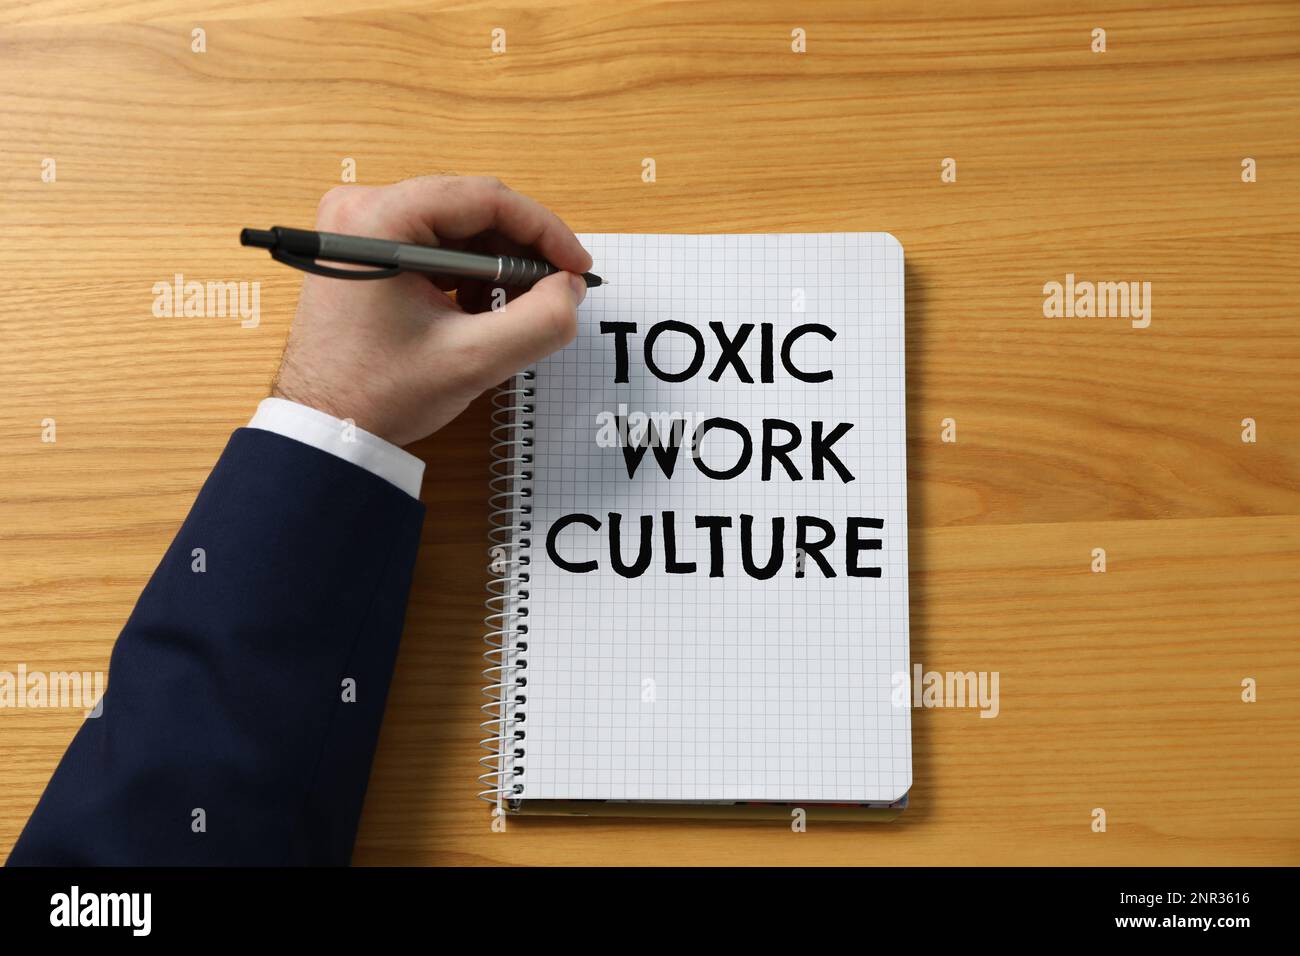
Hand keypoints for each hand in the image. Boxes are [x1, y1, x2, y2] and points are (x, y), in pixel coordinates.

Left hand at [270, 176, 590, 445]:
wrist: (323, 427)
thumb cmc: (378, 394)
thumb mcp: (474, 360)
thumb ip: (540, 322)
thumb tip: (570, 289)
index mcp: (380, 219)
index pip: (485, 198)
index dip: (544, 230)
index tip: (577, 267)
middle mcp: (362, 208)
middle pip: (470, 208)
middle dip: (520, 252)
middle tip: (555, 291)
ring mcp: (358, 227)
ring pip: (455, 227)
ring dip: (494, 266)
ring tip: (509, 312)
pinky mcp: (363, 249)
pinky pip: (433, 244)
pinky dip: (467, 274)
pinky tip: (477, 312)